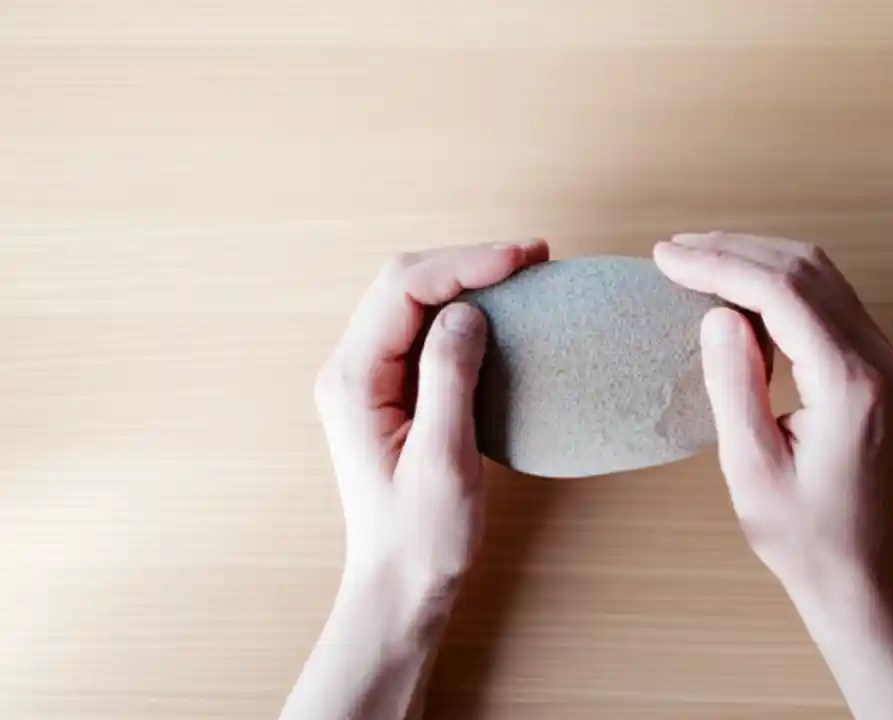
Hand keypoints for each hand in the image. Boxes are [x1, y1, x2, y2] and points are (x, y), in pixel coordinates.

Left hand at [283, 240, 548, 719]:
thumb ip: (450, 378)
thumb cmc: (421, 536)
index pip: (403, 289)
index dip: (464, 262)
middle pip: (404, 283)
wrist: (400, 586)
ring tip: (524, 272)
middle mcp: (352, 369)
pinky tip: (500, 309)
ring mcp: (369, 378)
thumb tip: (468, 312)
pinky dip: (463, 308)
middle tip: (534, 257)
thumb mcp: (444, 459)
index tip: (522, 259)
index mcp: (354, 379)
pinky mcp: (391, 391)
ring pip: (414, 299)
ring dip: (466, 278)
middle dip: (467, 260)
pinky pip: (422, 328)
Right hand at [654, 232, 892, 585]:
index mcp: (849, 381)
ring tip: (697, 260)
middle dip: (735, 250)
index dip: (720, 264)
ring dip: (757, 258)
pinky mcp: (874, 364)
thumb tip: (716, 313)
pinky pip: (827, 299)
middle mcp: (877, 358)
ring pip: (820, 275)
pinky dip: (779, 282)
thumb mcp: (751, 467)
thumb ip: (734, 385)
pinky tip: (737, 290)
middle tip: (674, 251)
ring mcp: (882, 358)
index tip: (666, 258)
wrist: (855, 567)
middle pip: (806, 270)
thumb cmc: (801, 532)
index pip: (783, 292)